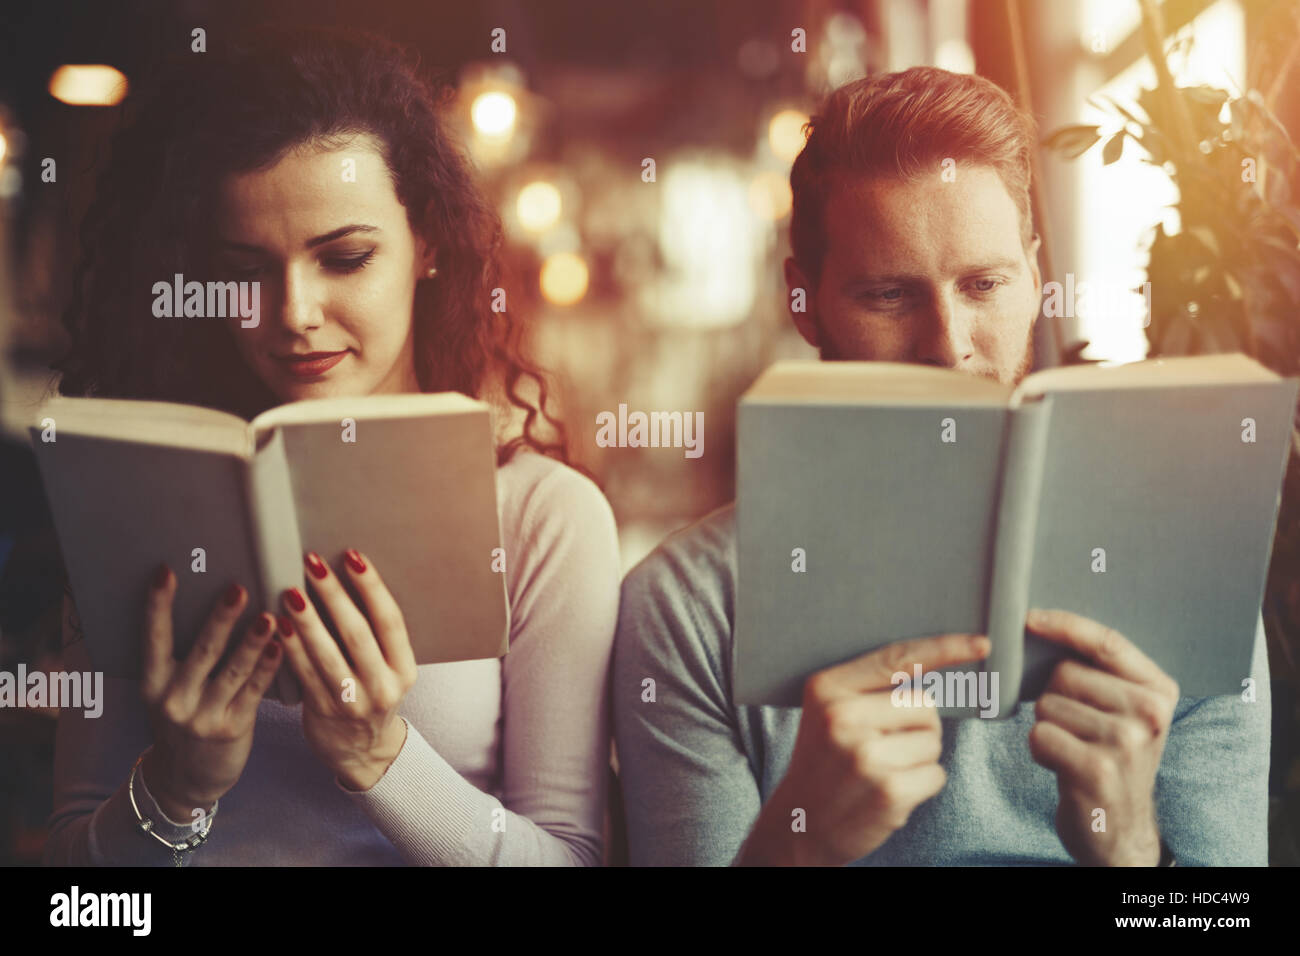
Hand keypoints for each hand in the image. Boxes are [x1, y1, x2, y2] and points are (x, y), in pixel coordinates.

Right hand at [140, 566, 282, 822]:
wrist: (185, 779)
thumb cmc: (183, 719)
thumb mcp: (170, 690)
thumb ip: (184, 656)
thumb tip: (213, 603)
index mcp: (153, 683)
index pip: (154, 638)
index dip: (158, 605)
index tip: (166, 572)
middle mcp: (174, 699)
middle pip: (202, 650)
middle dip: (220, 618)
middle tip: (237, 589)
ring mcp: (203, 716)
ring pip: (232, 671)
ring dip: (253, 641)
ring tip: (270, 615)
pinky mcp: (231, 728)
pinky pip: (253, 691)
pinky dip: (268, 668)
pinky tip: (281, 646)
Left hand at [276, 549, 417, 790]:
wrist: (363, 753)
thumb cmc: (372, 698)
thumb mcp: (388, 670)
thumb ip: (374, 637)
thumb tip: (346, 581)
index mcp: (403, 669)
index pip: (390, 620)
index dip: (372, 587)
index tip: (353, 557)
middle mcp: (383, 685)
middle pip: (358, 633)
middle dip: (335, 595)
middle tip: (313, 565)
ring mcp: (353, 702)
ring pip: (328, 654)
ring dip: (308, 620)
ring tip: (291, 591)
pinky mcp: (323, 712)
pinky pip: (304, 674)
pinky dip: (290, 648)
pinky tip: (278, 626)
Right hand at [738, 632, 989, 865]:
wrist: (799, 823)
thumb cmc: (824, 761)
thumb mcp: (827, 712)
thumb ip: (867, 688)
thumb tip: (933, 664)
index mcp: (827, 688)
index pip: (897, 659)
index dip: (945, 648)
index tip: (981, 643)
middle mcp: (842, 717)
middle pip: (925, 705)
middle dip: (917, 727)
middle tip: (881, 748)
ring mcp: (866, 756)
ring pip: (934, 741)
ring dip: (918, 759)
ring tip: (880, 771)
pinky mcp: (888, 791)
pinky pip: (936, 775)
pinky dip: (922, 785)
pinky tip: (887, 793)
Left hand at [1026, 608, 1177, 865]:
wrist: (1118, 828)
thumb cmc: (1111, 759)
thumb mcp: (1125, 712)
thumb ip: (1101, 672)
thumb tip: (1042, 626)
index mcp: (1159, 691)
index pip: (1107, 642)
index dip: (1065, 624)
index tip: (1030, 618)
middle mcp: (1149, 714)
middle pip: (1064, 673)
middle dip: (1055, 698)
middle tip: (1077, 730)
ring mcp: (1126, 743)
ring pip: (1047, 705)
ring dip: (1047, 727)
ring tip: (1074, 751)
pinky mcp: (1097, 771)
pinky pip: (1040, 735)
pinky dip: (1039, 750)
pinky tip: (1063, 767)